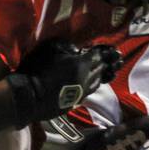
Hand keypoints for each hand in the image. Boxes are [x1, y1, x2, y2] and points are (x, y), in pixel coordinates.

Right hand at [7, 41, 122, 127]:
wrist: (30, 97)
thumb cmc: (38, 70)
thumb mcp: (51, 49)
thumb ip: (66, 47)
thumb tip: (75, 50)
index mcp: (82, 64)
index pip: (99, 56)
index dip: (107, 52)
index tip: (115, 50)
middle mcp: (86, 78)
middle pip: (101, 70)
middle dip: (109, 63)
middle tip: (117, 60)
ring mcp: (81, 92)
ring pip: (97, 83)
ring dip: (103, 76)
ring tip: (108, 72)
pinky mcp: (74, 102)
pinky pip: (88, 92)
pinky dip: (93, 85)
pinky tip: (92, 84)